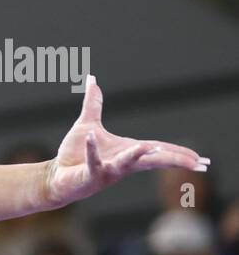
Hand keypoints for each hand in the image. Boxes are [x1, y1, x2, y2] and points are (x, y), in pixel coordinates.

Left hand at [42, 76, 206, 208]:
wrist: (55, 173)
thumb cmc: (73, 154)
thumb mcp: (88, 125)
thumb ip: (93, 103)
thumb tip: (92, 79)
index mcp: (128, 151)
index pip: (158, 150)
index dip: (178, 153)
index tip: (199, 159)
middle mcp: (122, 163)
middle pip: (153, 160)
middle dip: (173, 160)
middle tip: (197, 164)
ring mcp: (108, 171)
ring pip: (127, 164)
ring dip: (137, 156)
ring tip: (151, 149)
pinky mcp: (90, 175)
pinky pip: (93, 162)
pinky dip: (92, 150)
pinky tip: (91, 138)